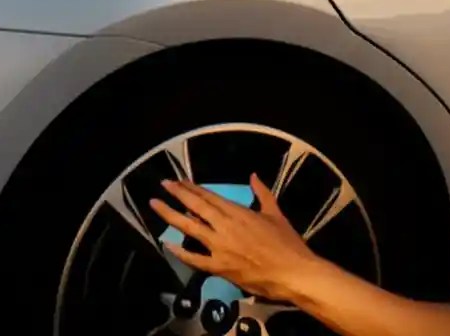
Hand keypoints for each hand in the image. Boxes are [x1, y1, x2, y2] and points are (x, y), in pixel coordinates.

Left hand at [149, 174, 323, 302]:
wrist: (294, 273)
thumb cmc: (287, 244)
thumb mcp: (276, 214)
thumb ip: (262, 193)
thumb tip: (253, 176)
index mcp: (238, 212)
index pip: (209, 197)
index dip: (192, 188)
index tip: (179, 181)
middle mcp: (224, 226)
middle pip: (196, 207)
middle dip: (178, 194)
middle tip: (163, 184)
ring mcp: (219, 247)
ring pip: (190, 228)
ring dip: (171, 215)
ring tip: (155, 205)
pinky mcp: (219, 267)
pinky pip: (194, 259)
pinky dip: (180, 252)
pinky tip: (166, 245)